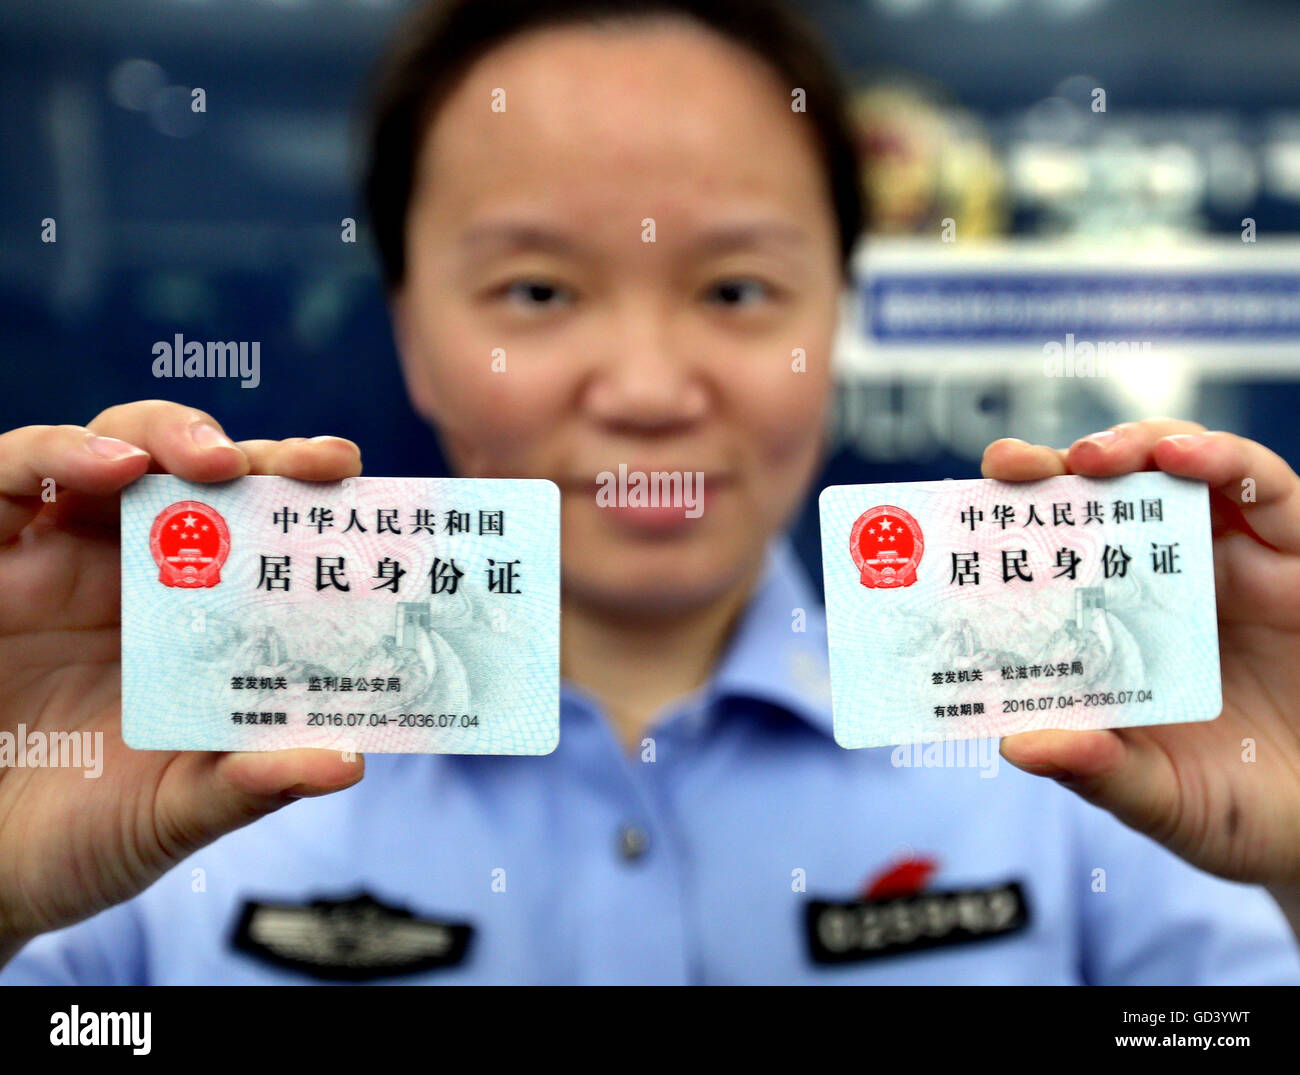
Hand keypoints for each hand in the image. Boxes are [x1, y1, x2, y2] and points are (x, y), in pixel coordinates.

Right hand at [0, 400, 364, 959]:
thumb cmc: (84, 834)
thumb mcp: (177, 811)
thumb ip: (252, 784)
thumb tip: (347, 763)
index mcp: (199, 619)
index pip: (262, 532)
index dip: (310, 500)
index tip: (359, 487)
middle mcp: (135, 574)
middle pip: (202, 475)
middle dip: (262, 455)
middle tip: (314, 465)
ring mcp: (57, 560)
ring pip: (115, 449)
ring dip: (169, 435)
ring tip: (213, 462)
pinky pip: (12, 478)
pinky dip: (61, 453)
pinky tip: (116, 468)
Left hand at [982, 418, 1299, 884]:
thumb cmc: (1235, 809)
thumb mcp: (1159, 798)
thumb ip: (1098, 770)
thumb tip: (1018, 745)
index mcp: (1116, 628)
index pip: (1054, 557)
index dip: (1008, 527)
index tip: (961, 512)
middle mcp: (1167, 583)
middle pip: (1103, 497)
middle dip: (1052, 468)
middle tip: (1009, 464)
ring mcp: (1233, 563)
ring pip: (1178, 470)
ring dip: (1130, 446)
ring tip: (1092, 458)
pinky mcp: (1299, 557)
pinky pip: (1267, 490)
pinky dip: (1223, 459)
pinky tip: (1182, 456)